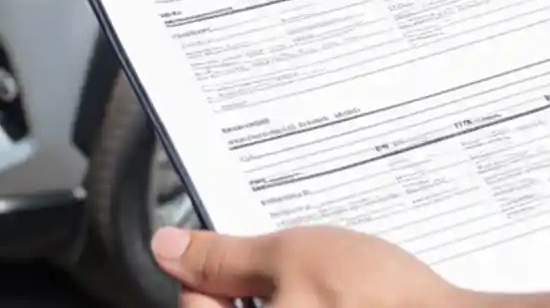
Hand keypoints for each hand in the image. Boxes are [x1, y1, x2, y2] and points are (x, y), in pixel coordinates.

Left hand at [150, 225, 480, 306]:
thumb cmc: (379, 301)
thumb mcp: (291, 257)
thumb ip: (221, 257)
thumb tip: (169, 247)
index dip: (209, 272)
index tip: (235, 254)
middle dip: (251, 290)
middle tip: (286, 267)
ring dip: (291, 302)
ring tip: (324, 284)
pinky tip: (347, 303)